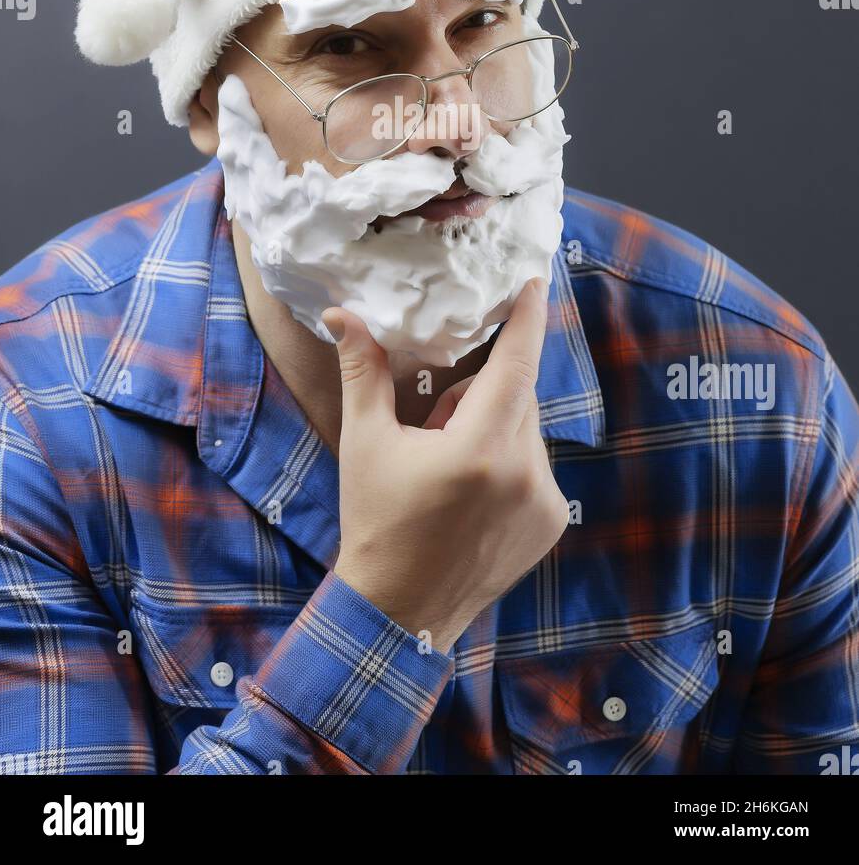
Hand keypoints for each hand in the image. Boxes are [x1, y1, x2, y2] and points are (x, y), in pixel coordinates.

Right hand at [322, 279, 569, 653]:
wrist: (399, 612)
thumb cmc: (377, 522)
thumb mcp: (366, 443)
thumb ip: (364, 372)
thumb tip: (344, 314)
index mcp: (481, 448)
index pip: (516, 364)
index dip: (526, 318)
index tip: (533, 282)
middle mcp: (525, 473)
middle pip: (518, 395)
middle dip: (482, 392)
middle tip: (437, 424)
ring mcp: (545, 502)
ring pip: (528, 430)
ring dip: (497, 428)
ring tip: (451, 468)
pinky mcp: (551, 524)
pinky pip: (537, 467)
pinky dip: (511, 463)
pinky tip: (473, 496)